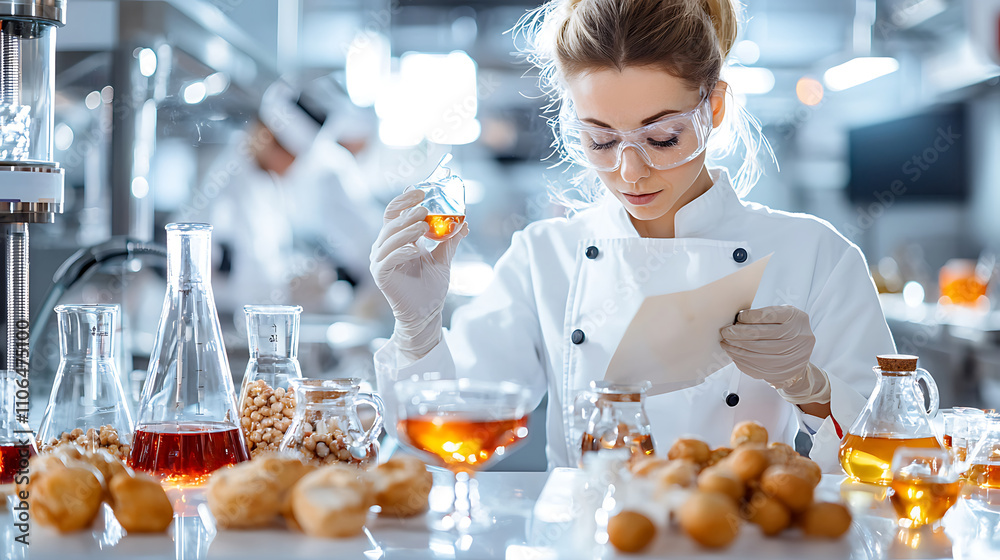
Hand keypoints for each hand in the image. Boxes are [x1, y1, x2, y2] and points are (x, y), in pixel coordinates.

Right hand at [370, 188, 468, 360]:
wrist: (426, 314)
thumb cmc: (430, 287)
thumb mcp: (443, 258)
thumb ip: (449, 240)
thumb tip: (464, 222)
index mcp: (397, 239)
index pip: (395, 212)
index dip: (405, 199)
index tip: (420, 191)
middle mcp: (384, 247)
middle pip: (391, 223)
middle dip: (407, 213)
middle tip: (424, 209)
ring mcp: (380, 261)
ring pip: (389, 239)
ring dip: (405, 230)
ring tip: (422, 226)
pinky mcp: (380, 275)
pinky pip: (388, 260)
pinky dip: (401, 252)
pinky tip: (415, 250)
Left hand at [719, 305, 830, 404]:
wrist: (801, 353)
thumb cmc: (788, 329)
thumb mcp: (784, 314)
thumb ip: (765, 314)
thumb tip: (738, 318)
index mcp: (795, 318)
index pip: (768, 316)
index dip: (749, 317)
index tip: (738, 317)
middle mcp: (796, 338)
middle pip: (759, 335)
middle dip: (737, 333)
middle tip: (725, 331)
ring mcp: (790, 357)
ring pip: (755, 353)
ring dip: (735, 347)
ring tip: (726, 342)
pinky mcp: (780, 371)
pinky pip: (755, 367)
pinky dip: (740, 360)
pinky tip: (733, 353)